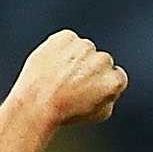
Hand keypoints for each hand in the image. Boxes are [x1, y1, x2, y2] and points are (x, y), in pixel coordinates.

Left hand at [10, 30, 125, 129]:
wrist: (36, 103)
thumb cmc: (65, 113)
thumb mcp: (96, 114)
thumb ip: (110, 96)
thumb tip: (109, 82)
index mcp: (113, 81)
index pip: (116, 75)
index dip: (101, 83)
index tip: (88, 90)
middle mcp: (102, 60)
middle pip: (100, 61)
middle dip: (89, 70)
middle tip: (70, 85)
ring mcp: (84, 47)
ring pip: (84, 50)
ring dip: (75, 59)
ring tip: (58, 77)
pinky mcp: (66, 37)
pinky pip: (67, 41)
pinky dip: (61, 49)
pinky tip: (52, 65)